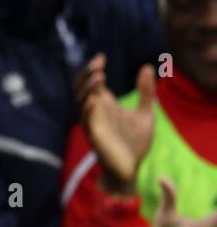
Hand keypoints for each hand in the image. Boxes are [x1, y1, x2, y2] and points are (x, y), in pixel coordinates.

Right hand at [76, 54, 155, 194]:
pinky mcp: (95, 137)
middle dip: (86, 75)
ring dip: (87, 89)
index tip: (101, 57)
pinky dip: (88, 110)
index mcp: (104, 105)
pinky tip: (95, 100)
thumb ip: (145, 92)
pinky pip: (86, 122)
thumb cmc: (135, 143)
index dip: (92, 69)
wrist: (133, 169)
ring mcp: (93, 124)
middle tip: (98, 64)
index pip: (90, 82)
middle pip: (81, 89)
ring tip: (100, 77)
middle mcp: (95, 112)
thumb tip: (146, 67)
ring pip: (81, 103)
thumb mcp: (146, 113)